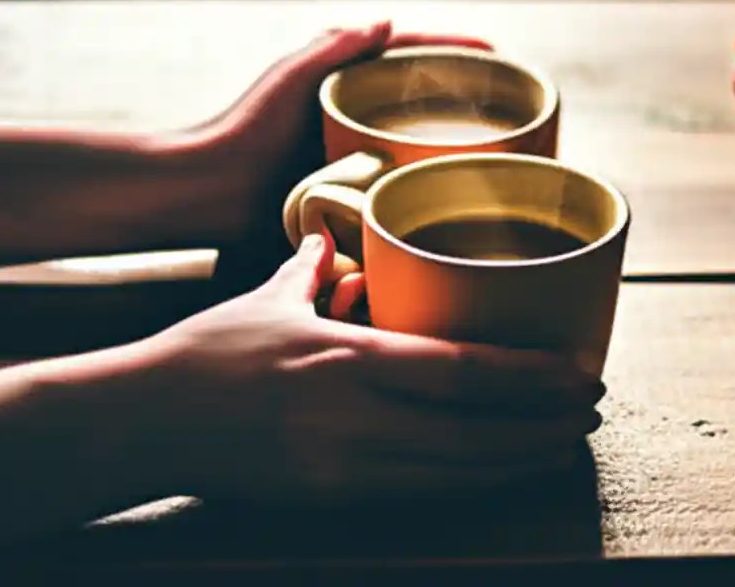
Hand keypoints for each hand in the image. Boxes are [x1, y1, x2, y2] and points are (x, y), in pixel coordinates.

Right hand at [140, 232, 603, 500]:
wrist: (139, 421)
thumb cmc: (205, 353)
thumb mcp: (268, 298)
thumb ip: (315, 270)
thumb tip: (333, 237)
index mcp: (346, 354)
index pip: (461, 368)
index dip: (530, 377)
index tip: (581, 372)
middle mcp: (352, 413)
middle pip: (473, 429)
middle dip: (543, 425)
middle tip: (595, 411)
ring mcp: (341, 464)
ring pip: (454, 472)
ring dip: (518, 461)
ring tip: (564, 445)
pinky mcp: (327, 497)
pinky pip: (418, 496)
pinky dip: (470, 485)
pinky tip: (501, 473)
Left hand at [183, 22, 491, 247]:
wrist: (215, 191)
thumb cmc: (248, 128)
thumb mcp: (293, 76)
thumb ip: (335, 46)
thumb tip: (388, 23)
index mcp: (345, 77)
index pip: (412, 53)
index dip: (455, 50)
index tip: (497, 54)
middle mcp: (355, 111)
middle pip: (423, 95)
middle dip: (466, 94)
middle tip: (512, 103)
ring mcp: (356, 150)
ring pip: (417, 140)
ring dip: (454, 142)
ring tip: (500, 148)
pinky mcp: (354, 189)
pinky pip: (402, 182)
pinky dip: (430, 183)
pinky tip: (457, 193)